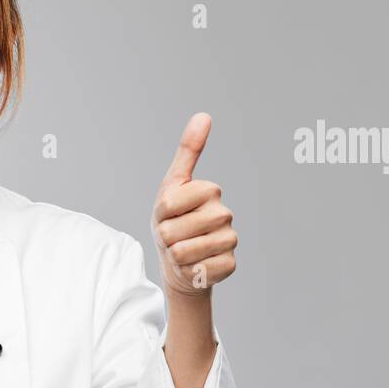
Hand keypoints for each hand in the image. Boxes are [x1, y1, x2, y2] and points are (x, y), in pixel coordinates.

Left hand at [151, 113, 237, 298]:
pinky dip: (188, 272)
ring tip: (182, 250)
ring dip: (174, 256)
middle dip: (164, 237)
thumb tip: (204, 115)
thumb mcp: (172, 186)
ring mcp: (229, 240)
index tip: (167, 214)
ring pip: (183, 252)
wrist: (180, 259)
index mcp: (209, 190)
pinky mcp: (229, 265)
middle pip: (172, 230)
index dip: (159, 214)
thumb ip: (187, 151)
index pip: (168, 204)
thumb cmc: (173, 219)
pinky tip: (195, 266)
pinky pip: (196, 271)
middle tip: (173, 236)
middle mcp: (223, 213)